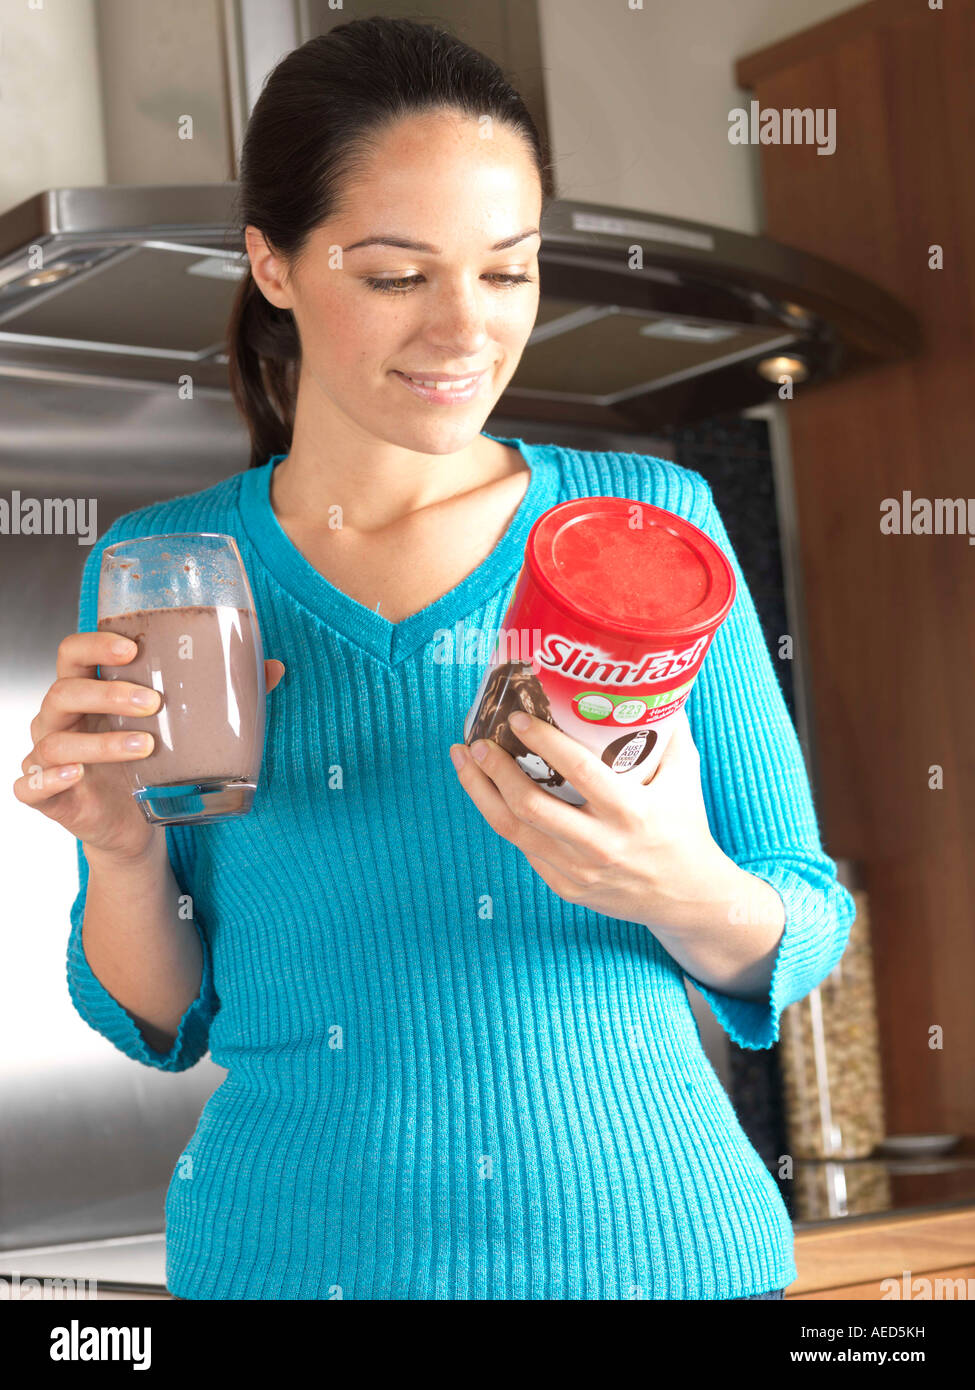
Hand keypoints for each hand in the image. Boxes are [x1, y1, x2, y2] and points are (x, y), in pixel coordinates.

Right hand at [13, 629, 285, 864]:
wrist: (137, 827)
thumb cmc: (153, 763)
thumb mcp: (185, 729)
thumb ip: (223, 696)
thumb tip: (273, 668)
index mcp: (90, 691)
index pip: (74, 652)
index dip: (96, 642)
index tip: (134, 646)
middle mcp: (62, 719)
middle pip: (63, 689)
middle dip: (106, 691)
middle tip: (154, 702)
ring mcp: (50, 757)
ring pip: (53, 739)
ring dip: (98, 741)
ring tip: (145, 748)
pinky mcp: (49, 797)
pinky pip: (29, 785)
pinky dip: (48, 779)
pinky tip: (76, 774)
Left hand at [448, 706, 728, 932]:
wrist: (687, 899)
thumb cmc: (685, 829)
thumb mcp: (685, 777)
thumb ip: (670, 732)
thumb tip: (651, 687)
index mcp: (631, 813)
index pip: (579, 772)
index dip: (543, 742)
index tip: (517, 719)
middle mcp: (600, 845)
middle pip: (530, 805)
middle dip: (495, 770)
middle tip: (476, 742)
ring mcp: (578, 871)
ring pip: (513, 830)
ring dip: (481, 792)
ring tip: (465, 762)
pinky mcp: (565, 887)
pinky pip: (525, 848)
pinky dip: (504, 817)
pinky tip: (489, 793)